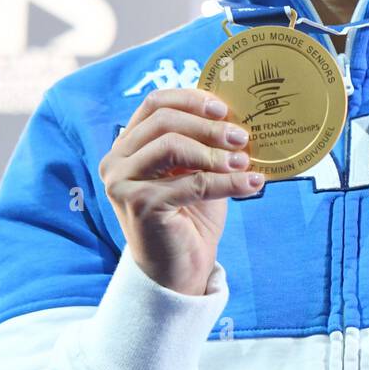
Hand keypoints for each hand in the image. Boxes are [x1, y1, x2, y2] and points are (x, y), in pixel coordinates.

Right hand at [99, 88, 261, 294]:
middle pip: (164, 121)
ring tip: (245, 162)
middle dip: (208, 126)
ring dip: (215, 152)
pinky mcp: (139, 205)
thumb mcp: (196, 170)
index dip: (191, 99)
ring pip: (172, 147)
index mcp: (129, 144)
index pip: (155, 103)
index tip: (223, 108)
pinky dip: (226, 182)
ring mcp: (122, 183)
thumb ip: (204, 141)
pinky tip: (252, 184)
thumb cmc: (190, 215)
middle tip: (241, 137)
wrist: (179, 270)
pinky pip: (190, 183)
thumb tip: (237, 114)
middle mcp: (117, 160)